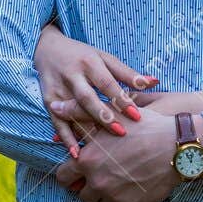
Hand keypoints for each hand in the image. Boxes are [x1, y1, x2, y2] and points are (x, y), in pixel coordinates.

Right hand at [34, 23, 157, 157]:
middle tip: (121, 133)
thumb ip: (128, 73)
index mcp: (90, 63)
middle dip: (104, 116)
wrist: (47, 49)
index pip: (107, 83)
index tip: (137, 116)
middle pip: (88, 98)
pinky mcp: (48, 101)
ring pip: (72, 113)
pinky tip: (76, 153)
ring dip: (86, 130)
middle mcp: (73, 76)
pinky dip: (66, 138)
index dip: (122, 99)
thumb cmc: (83, 55)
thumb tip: (155, 82)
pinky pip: (57, 122)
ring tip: (101, 149)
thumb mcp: (105, 59)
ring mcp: (59, 90)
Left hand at [52, 107, 181, 201]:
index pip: (62, 177)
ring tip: (116, 182)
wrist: (176, 146)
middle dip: (87, 186)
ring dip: (104, 197)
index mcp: (87, 160)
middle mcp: (98, 183)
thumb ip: (78, 111)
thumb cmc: (143, 126)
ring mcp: (115, 198)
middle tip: (101, 176)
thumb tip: (54, 106)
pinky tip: (131, 189)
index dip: (70, 173)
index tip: (79, 170)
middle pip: (80, 195)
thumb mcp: (110, 113)